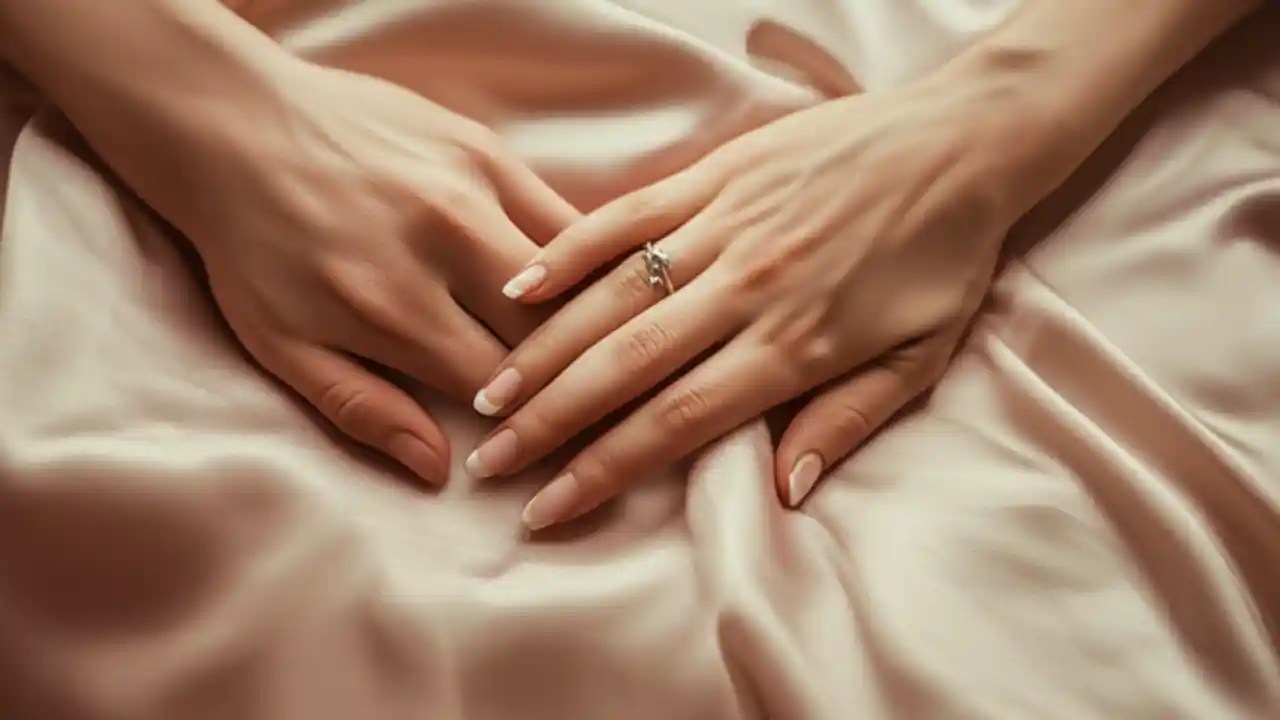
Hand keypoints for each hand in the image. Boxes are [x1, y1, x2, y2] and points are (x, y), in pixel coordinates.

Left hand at [136, 61, 577, 483]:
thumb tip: (438, 471)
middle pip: (554, 332)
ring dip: (592, 319)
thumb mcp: (283, 347)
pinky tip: (592, 284)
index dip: (537, 426)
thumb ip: (364, 411)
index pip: (504, 388)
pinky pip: (563, 215)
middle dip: (579, 377)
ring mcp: (472, 188)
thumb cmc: (253, 250)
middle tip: (599, 405)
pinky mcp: (486, 148)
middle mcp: (445, 245)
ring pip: (575, 271)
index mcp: (396, 309)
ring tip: (608, 351)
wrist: (230, 125)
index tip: (558, 447)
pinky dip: (585, 257)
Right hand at [467, 76, 1044, 527]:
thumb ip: (846, 423)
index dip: (606, 469)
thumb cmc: (945, 258)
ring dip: (545, 350)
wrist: (964, 140)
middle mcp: (746, 288)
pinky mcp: (714, 176)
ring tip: (490, 396)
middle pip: (628, 367)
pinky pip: (628, 217)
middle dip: (553, 423)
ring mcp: (724, 226)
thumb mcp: (921, 358)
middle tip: (492, 463)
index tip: (549, 507)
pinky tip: (521, 287)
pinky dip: (571, 251)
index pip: (678, 421)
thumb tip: (784, 491)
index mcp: (797, 344)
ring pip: (614, 297)